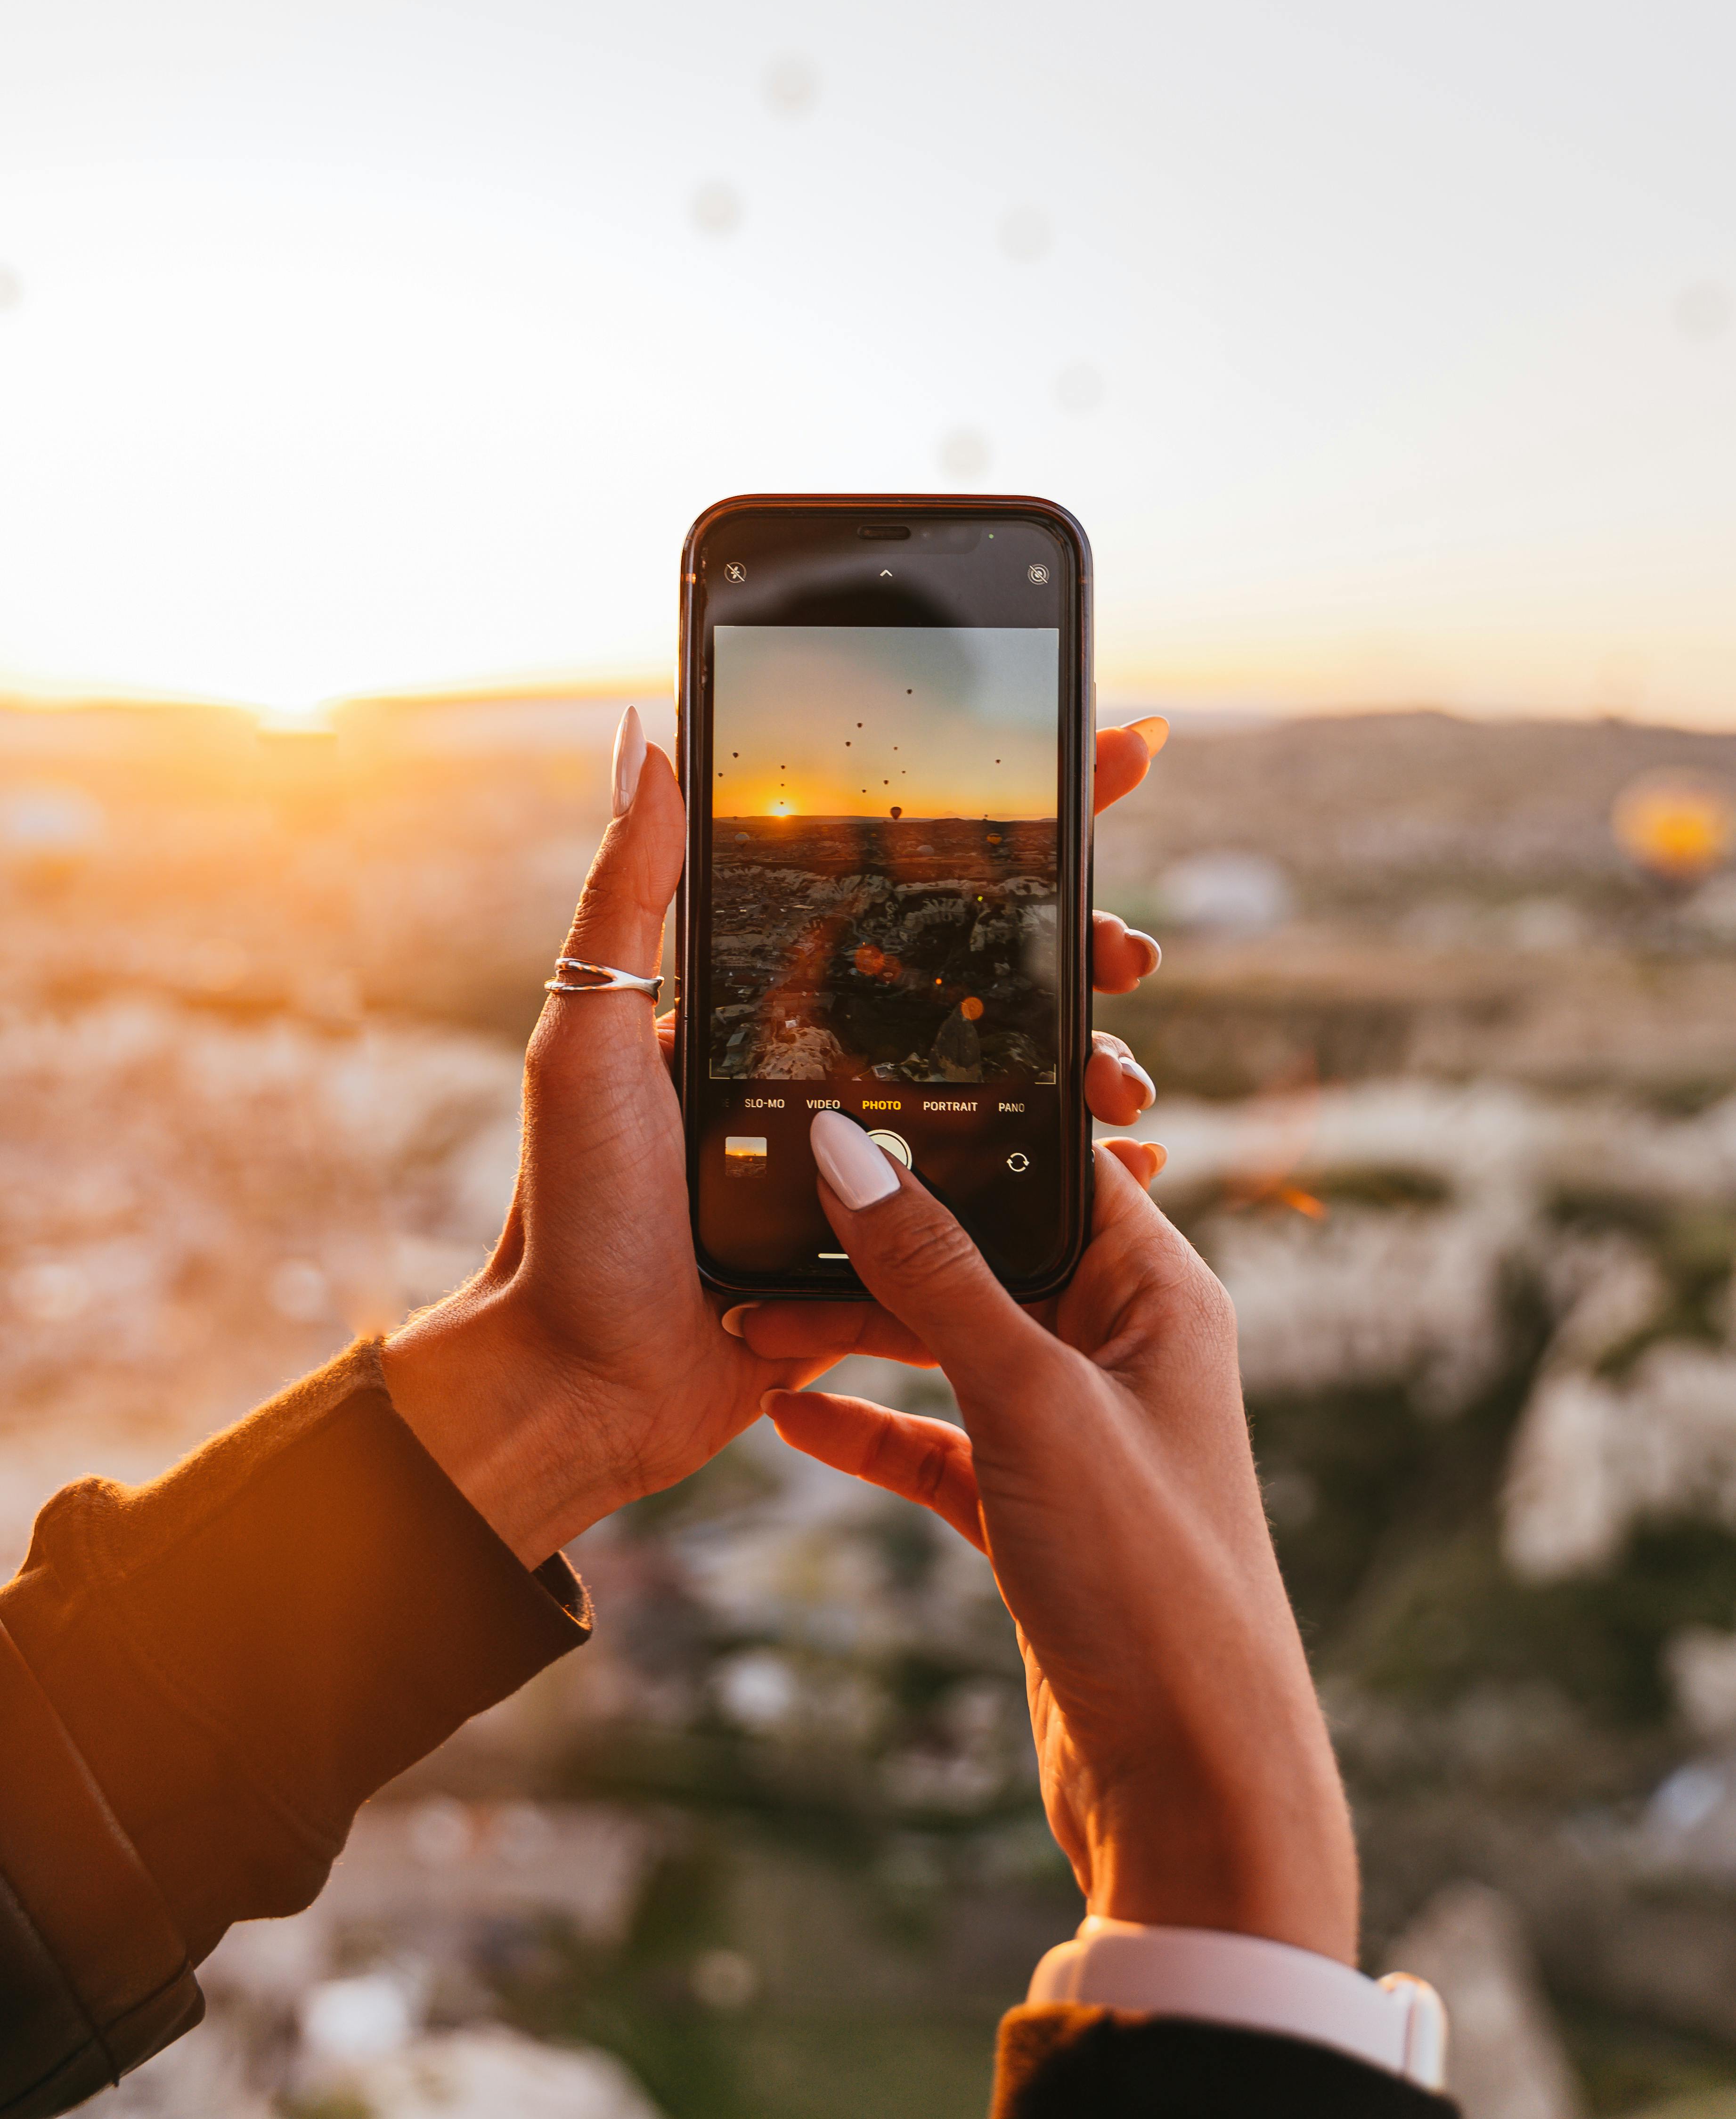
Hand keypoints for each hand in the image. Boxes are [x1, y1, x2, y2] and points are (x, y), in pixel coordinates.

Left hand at [381, 710, 1171, 1567]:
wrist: (587, 1380)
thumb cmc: (572, 1209)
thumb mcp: (586, 1032)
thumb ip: (627, 890)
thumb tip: (646, 737)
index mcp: (776, 999)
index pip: (903, 884)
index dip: (1006, 823)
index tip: (1105, 757)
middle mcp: (836, 1063)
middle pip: (988, 979)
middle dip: (1079, 950)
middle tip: (1127, 953)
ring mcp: (877, 1152)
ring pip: (1017, 1080)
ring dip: (1093, 1061)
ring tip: (1124, 1079)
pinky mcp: (902, 1242)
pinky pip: (1010, 1194)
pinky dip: (1084, 1172)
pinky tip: (1140, 1158)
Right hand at [753, 1118, 1358, 1962]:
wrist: (1190, 1783)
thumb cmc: (1148, 1577)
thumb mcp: (1028, 1399)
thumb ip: (934, 1271)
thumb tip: (849, 1146)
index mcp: (1160, 1293)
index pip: (1053, 1166)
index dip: (959, 1127)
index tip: (851, 1094)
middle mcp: (1125, 1349)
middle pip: (987, 1254)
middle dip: (880, 1240)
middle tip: (767, 1219)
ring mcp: (1078, 1431)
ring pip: (951, 1347)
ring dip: (857, 1334)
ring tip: (749, 1322)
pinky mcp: (1037, 1509)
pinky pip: (937, 1442)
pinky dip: (868, 1428)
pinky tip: (786, 1416)